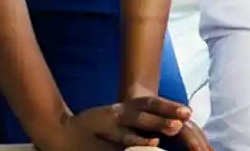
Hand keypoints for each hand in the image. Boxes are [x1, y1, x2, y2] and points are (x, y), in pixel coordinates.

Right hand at [45, 95, 207, 149]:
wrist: (61, 133)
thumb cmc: (98, 125)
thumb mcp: (119, 115)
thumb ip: (142, 118)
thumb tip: (175, 122)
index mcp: (124, 107)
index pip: (150, 103)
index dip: (168, 106)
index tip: (188, 111)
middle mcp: (116, 114)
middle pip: (142, 114)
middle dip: (162, 118)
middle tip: (181, 122)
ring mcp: (107, 128)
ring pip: (129, 130)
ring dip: (147, 133)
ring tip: (163, 137)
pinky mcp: (101, 144)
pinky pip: (117, 146)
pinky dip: (130, 146)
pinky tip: (143, 149)